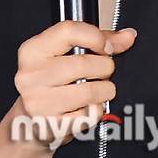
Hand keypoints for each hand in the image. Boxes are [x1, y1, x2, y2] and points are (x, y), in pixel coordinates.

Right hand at [12, 20, 136, 150]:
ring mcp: (37, 102)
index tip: (106, 47)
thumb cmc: (52, 82)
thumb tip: (128, 36)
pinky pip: (88, 115)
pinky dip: (97, 110)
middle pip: (82, 63)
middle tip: (105, 71)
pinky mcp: (48, 125)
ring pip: (88, 91)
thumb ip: (98, 41)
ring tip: (101, 89)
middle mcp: (30, 74)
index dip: (95, 37)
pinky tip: (90, 106)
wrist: (29, 123)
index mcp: (33, 50)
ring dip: (105, 90)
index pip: (68, 31)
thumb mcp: (65, 54)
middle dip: (104, 67)